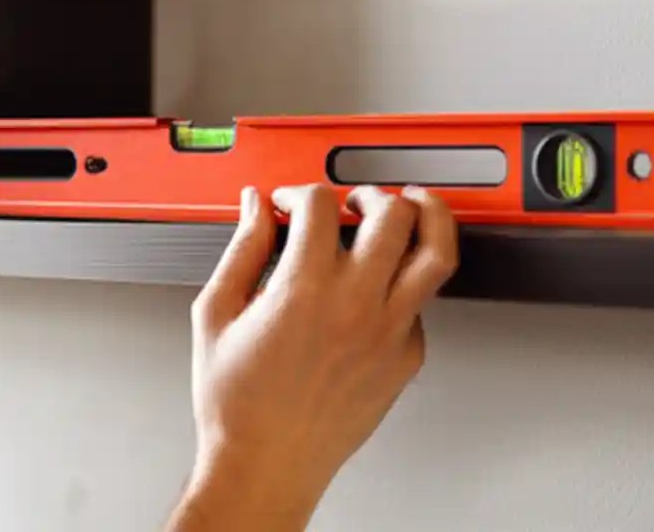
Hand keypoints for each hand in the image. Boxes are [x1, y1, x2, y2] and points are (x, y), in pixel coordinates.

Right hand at [168, 184, 457, 531]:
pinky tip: (384, 282)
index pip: (322, 204)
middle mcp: (355, 305)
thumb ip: (242, 249)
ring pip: (436, 253)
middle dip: (369, 194)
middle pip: (392, 214)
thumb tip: (254, 207)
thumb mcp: (217, 313)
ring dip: (426, 218)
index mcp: (303, 288)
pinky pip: (423, 303)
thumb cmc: (238, 402)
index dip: (301, 192)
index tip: (289, 203)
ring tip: (411, 207)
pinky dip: (409, 280)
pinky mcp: (407, 358)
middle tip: (352, 202)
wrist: (266, 462)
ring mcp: (389, 332)